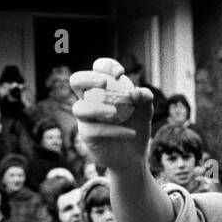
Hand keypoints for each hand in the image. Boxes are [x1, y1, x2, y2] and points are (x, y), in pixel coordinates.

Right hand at [70, 58, 154, 176]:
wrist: (134, 156)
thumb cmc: (137, 127)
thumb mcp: (145, 112)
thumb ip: (145, 100)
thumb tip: (137, 91)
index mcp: (102, 87)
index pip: (97, 69)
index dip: (105, 65)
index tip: (120, 73)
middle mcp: (89, 99)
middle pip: (76, 81)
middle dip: (87, 78)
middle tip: (104, 82)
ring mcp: (85, 118)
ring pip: (80, 108)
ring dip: (96, 108)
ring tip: (115, 112)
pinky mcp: (86, 135)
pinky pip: (94, 130)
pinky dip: (113, 130)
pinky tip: (131, 133)